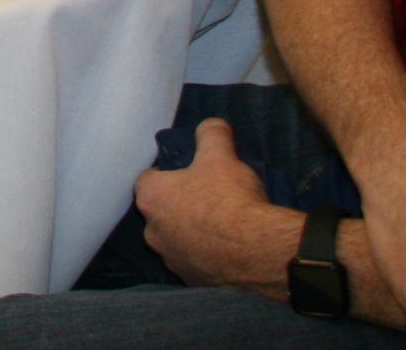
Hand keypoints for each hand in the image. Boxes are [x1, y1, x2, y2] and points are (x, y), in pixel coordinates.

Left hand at [134, 119, 296, 292]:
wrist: (257, 252)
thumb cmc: (230, 199)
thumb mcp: (221, 154)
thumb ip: (211, 133)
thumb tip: (211, 125)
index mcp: (152, 197)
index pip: (148, 179)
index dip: (167, 173)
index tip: (188, 173)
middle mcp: (152, 232)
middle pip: (161, 211)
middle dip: (180, 204)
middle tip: (208, 197)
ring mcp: (171, 259)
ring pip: (177, 239)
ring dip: (192, 232)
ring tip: (221, 224)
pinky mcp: (192, 281)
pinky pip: (195, 262)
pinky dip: (206, 255)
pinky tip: (228, 248)